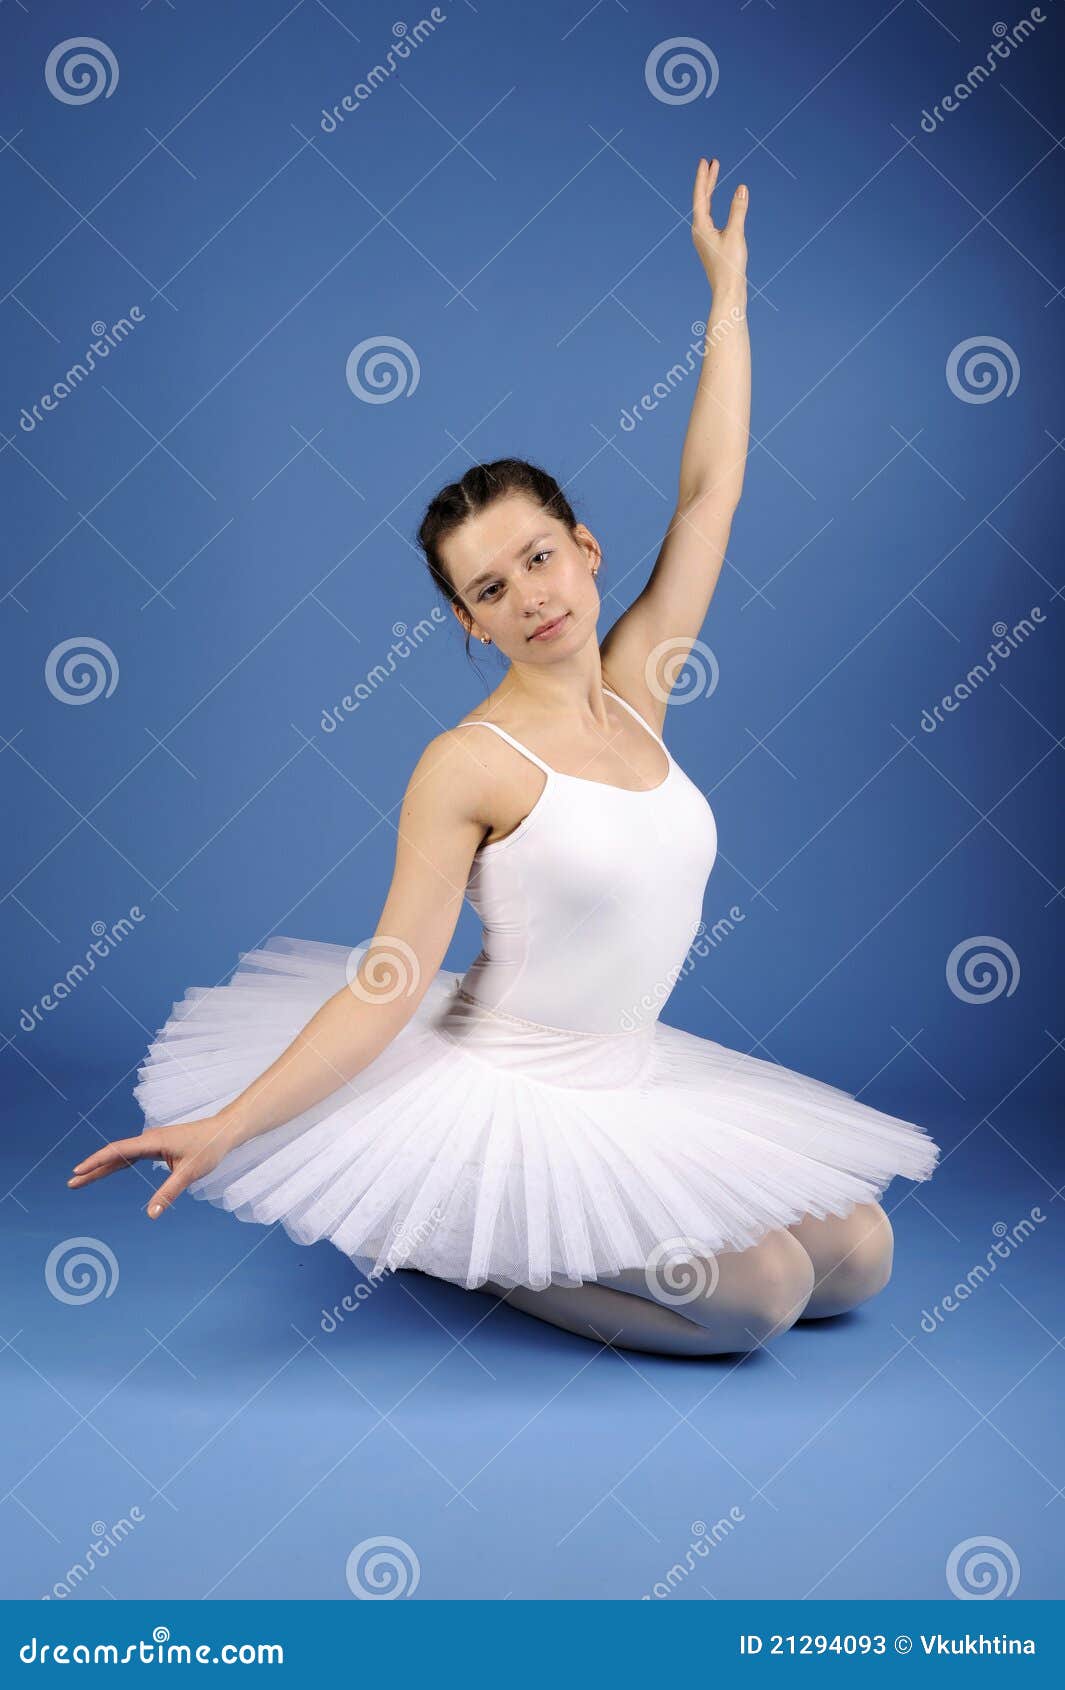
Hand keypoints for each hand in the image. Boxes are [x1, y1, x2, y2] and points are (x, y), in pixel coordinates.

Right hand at [67, 1115, 235, 1218]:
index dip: (96, 1161)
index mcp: (152, 1141)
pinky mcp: (158, 1146)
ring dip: (102, 1167)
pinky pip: (132, 1156)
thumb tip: (151, 1214)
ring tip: (82, 1179)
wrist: (223, 1131)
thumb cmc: (208, 1148)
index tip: (79, 1170)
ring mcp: (152, 1142)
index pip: (118, 1151)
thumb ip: (168, 1192)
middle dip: (92, 1168)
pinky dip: (117, 1165)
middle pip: (114, 1154)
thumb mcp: (189, 1173)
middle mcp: (148, 1139)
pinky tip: (107, 1171)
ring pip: (121, 1156)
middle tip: (71, 1182)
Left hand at [692, 157, 747, 292]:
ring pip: (705, 207)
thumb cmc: (730, 265)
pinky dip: (714, 204)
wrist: (728, 291)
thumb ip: (738, 210)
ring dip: (710, 190)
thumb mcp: (736, 234)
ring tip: (714, 175)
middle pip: (702, 199)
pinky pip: (710, 217)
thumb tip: (741, 187)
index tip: (706, 161)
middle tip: (711, 162)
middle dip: (707, 180)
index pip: (701, 196)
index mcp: (700, 227)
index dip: (704, 177)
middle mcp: (699, 231)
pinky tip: (717, 203)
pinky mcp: (711, 244)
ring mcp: (704, 238)